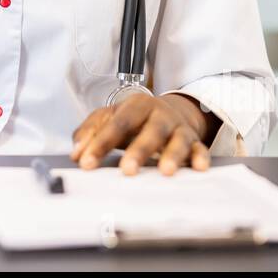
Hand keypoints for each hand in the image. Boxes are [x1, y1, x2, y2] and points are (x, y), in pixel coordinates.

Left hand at [70, 93, 214, 175]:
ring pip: (177, 141)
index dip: (101, 142)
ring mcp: (178, 128)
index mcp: (136, 106)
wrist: (169, 111)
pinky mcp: (194, 142)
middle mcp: (160, 115)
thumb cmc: (134, 119)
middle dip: (139, 150)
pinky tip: (198, 168)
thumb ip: (90, 132)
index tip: (86, 162)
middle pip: (150, 131)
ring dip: (172, 155)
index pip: (117, 123)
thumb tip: (77, 154)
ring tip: (165, 171)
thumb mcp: (110, 118)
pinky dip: (200, 158)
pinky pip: (199, 149)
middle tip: (127, 170)